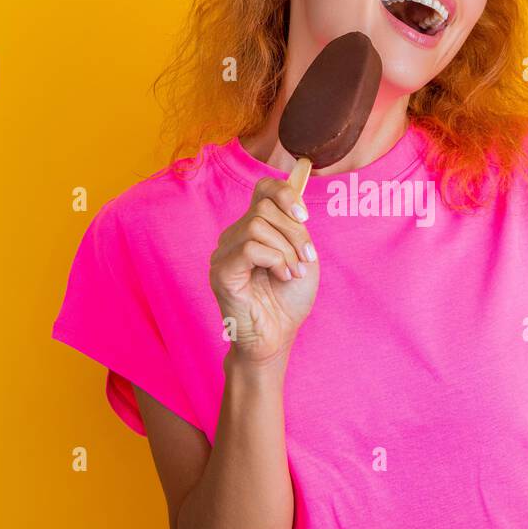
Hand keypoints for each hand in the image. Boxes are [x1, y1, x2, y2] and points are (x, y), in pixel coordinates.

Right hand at [209, 177, 319, 366]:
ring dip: (286, 249)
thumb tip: (294, 203)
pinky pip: (250, 248)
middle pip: (264, 208)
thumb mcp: (301, 256)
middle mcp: (235, 237)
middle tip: (305, 259)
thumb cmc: (287, 301)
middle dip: (294, 232)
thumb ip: (295, 228)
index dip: (284, 192)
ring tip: (292, 273)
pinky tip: (281, 276)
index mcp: (254, 230)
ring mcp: (224, 254)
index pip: (262, 190)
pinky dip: (274, 259)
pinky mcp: (222, 272)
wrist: (277, 338)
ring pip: (257, 226)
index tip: (303, 216)